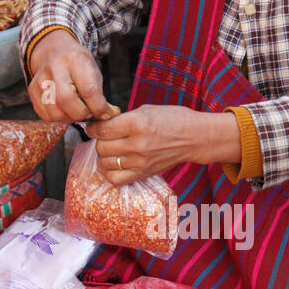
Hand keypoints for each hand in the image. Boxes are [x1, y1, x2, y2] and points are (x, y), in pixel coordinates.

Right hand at [27, 28, 118, 123]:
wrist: (53, 50)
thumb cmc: (76, 62)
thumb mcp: (92, 70)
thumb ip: (99, 94)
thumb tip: (106, 116)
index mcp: (74, 59)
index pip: (88, 90)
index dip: (99, 107)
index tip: (105, 114)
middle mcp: (54, 68)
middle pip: (67, 101)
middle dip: (82, 113)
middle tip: (88, 111)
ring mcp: (40, 80)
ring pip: (56, 112)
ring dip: (70, 118)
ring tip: (77, 110)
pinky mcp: (32, 91)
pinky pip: (46, 115)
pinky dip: (59, 118)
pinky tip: (65, 109)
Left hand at [86, 105, 241, 185]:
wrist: (194, 137)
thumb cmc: (172, 119)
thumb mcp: (146, 110)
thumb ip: (123, 118)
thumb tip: (102, 124)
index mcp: (136, 123)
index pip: (102, 129)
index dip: (94, 127)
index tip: (95, 126)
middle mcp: (137, 144)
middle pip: (101, 147)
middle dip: (100, 140)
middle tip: (107, 137)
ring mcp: (140, 161)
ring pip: (105, 163)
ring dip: (105, 156)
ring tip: (112, 150)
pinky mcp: (143, 173)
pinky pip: (115, 179)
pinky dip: (110, 172)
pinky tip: (114, 164)